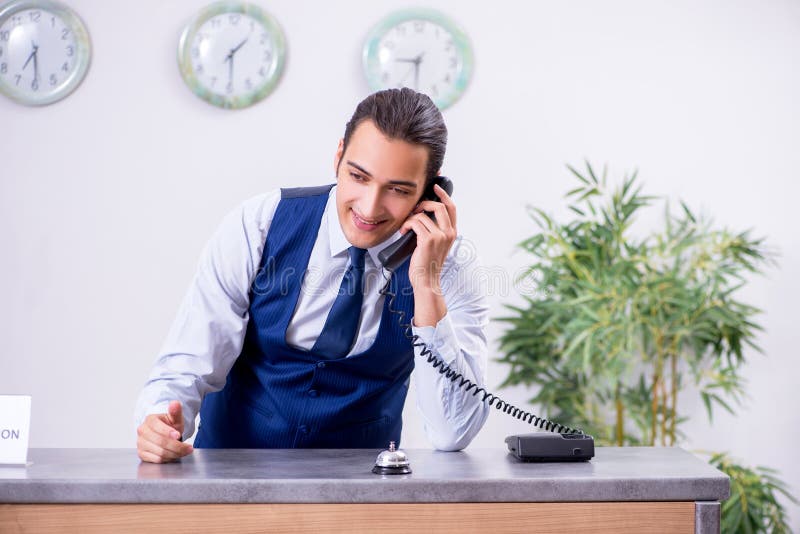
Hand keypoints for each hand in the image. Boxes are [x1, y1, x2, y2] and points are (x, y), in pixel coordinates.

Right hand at [136, 400, 193, 462]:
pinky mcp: (142, 454)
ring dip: (175, 454)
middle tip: (189, 448)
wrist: (164, 433)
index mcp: (150, 420)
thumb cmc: (170, 425)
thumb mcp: (175, 417)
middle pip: (160, 442)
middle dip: (177, 446)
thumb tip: (175, 403)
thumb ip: (176, 411)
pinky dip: (168, 459)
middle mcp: (143, 431)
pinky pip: (157, 460)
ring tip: (184, 451)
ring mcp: (141, 443)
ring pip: (160, 453)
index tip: (178, 435)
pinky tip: (174, 454)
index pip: (157, 427)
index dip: (168, 432)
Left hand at [400, 183, 456, 325]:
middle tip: (414, 210)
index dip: (444, 195)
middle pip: (439, 206)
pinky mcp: (428, 240)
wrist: (426, 281)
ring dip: (410, 218)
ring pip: (423, 214)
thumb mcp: (435, 245)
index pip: (451, 208)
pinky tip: (403, 232)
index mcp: (452, 233)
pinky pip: (415, 222)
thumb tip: (422, 214)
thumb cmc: (427, 264)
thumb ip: (434, 230)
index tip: (435, 187)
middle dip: (424, 203)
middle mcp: (449, 233)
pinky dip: (406, 225)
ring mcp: (440, 236)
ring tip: (405, 227)